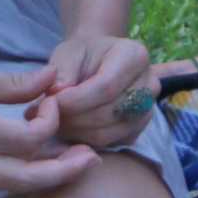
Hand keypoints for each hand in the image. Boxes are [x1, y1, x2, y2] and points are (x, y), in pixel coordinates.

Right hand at [0, 54, 95, 193]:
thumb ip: (8, 84)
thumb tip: (52, 81)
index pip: (24, 142)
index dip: (50, 125)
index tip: (52, 102)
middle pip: (22, 179)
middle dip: (63, 173)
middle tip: (92, 160)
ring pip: (8, 187)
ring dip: (44, 178)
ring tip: (73, 163)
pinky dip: (18, 176)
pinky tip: (36, 161)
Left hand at [47, 33, 155, 150]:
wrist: (98, 64)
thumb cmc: (83, 56)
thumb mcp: (69, 52)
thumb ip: (62, 70)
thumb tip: (55, 93)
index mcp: (135, 56)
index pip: (106, 86)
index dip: (76, 100)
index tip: (51, 101)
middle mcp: (149, 84)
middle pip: (109, 113)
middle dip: (73, 118)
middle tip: (48, 115)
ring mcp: (146, 111)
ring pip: (108, 133)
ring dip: (76, 132)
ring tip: (56, 121)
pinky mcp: (136, 131)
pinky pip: (108, 144)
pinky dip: (85, 140)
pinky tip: (71, 127)